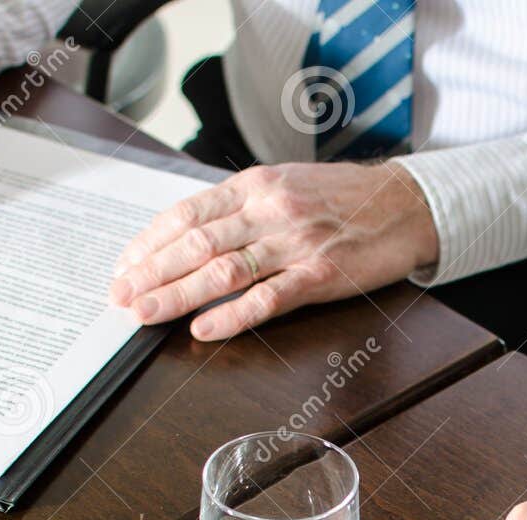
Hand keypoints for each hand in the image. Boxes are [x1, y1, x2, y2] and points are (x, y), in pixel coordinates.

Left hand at [108, 161, 438, 339]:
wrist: (406, 203)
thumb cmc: (345, 199)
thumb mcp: (286, 184)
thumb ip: (241, 206)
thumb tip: (193, 235)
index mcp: (255, 185)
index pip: (187, 214)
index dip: (149, 242)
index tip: (124, 267)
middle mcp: (270, 209)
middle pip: (196, 244)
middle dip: (151, 273)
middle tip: (121, 297)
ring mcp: (295, 243)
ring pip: (222, 270)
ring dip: (177, 295)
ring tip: (147, 315)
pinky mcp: (320, 276)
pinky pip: (267, 299)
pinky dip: (231, 316)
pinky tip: (204, 329)